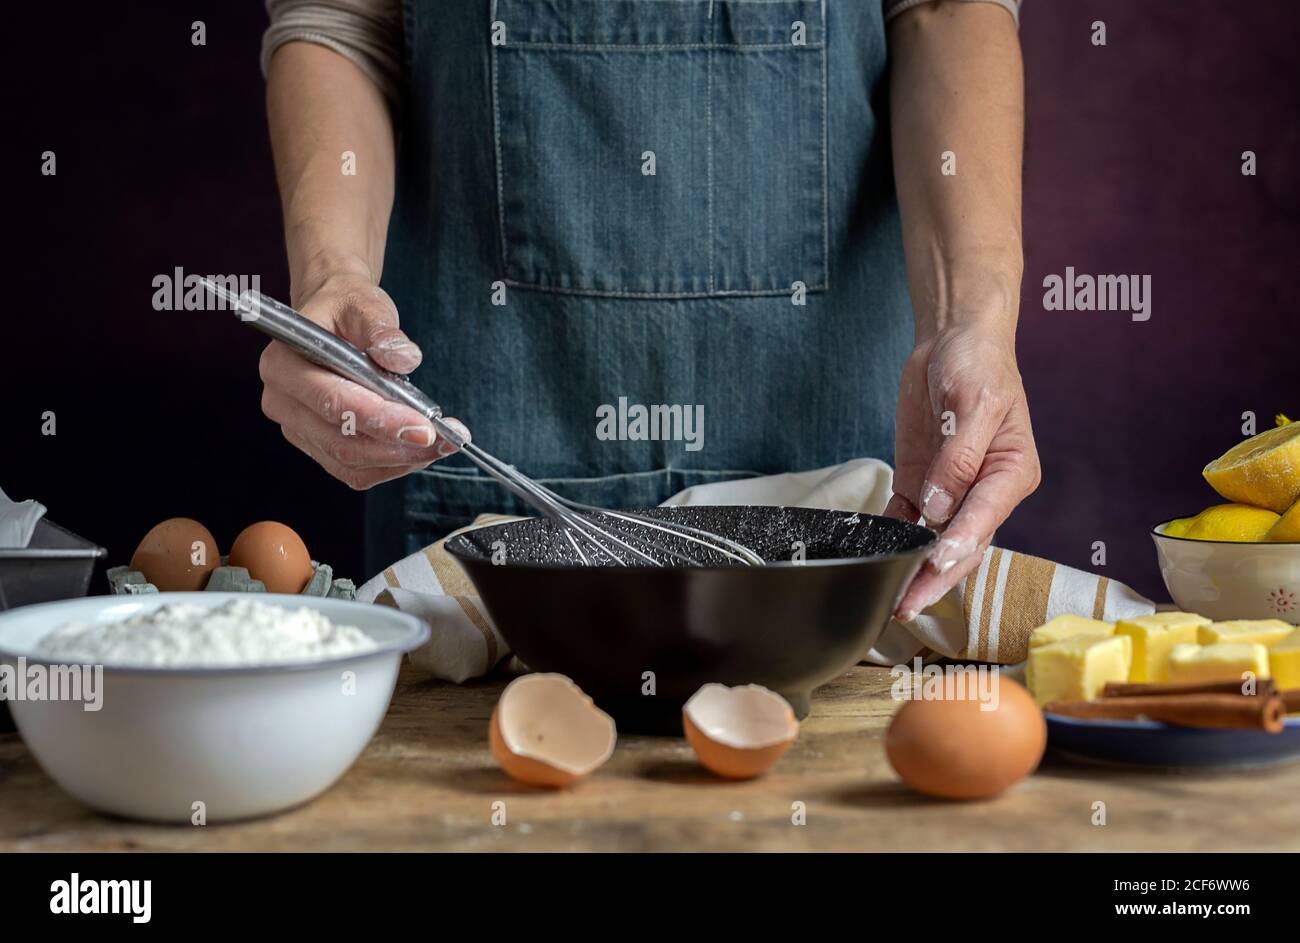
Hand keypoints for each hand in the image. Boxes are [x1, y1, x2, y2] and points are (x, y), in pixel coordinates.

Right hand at [258, 270, 467, 488]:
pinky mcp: (315, 445)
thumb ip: (382, 330)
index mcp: (284, 364)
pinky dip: (390, 465)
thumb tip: (403, 359)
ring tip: (441, 444)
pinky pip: (354, 471)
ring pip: (349, 462)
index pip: (332, 402)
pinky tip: (420, 451)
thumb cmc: (345, 311)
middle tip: (443, 440)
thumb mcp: (365, 306)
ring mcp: (297, 428)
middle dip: (397, 445)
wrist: (334, 318)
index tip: (424, 426)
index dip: (380, 419)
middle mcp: (282, 402)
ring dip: (399, 460)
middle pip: (340, 442)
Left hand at [885, 326, 1040, 619]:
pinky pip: (906, 518)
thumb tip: (940, 506)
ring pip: (934, 540)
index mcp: (1010, 474)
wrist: (955, 341)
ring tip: (890, 600)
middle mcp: (984, 490)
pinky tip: (873, 559)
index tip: (935, 567)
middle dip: (935, 577)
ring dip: (913, 569)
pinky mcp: (922, 483)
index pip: (984, 519)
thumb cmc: (979, 364)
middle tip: (907, 605)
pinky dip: (890, 538)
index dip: (958, 546)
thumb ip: (959, 457)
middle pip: (961, 544)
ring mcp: (951, 491)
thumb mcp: (973, 402)